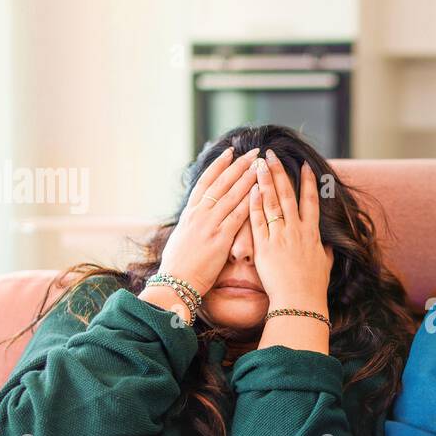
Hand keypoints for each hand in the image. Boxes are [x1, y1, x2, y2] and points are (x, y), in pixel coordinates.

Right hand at [157, 146, 260, 295]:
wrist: (175, 283)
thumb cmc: (178, 266)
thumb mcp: (181, 238)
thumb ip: (192, 225)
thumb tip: (195, 217)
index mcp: (190, 213)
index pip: (205, 182)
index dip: (219, 166)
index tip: (230, 152)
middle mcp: (199, 215)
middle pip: (221, 183)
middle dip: (238, 165)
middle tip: (253, 152)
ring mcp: (209, 225)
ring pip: (230, 195)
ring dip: (246, 178)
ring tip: (260, 164)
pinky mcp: (219, 239)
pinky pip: (236, 216)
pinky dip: (248, 202)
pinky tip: (259, 191)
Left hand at [251, 150, 334, 308]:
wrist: (300, 303)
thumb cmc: (313, 288)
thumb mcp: (325, 267)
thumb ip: (326, 253)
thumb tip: (329, 246)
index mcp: (312, 234)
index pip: (310, 201)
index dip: (308, 182)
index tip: (304, 167)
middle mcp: (296, 231)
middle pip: (287, 195)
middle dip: (280, 172)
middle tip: (271, 155)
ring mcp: (280, 237)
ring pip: (271, 202)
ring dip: (264, 181)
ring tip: (258, 164)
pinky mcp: (265, 247)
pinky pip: (257, 221)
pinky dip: (254, 204)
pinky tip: (249, 189)